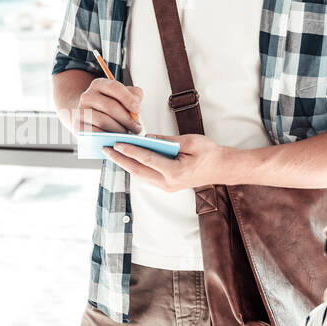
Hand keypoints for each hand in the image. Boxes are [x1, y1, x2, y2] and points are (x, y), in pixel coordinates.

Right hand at [70, 77, 143, 133]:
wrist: (87, 116)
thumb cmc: (110, 106)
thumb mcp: (123, 96)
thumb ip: (134, 96)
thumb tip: (136, 105)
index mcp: (98, 84)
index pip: (114, 87)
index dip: (128, 98)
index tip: (138, 109)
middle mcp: (87, 96)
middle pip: (110, 106)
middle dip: (127, 119)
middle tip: (137, 128)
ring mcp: (80, 112)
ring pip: (103, 121)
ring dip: (119, 129)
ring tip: (127, 133)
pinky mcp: (78, 127)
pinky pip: (96, 133)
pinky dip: (108, 137)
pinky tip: (116, 138)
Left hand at [102, 133, 231, 191]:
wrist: (221, 168)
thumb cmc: (209, 153)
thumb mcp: (189, 141)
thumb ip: (166, 140)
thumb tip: (146, 138)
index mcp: (175, 172)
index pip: (147, 159)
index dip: (130, 151)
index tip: (116, 144)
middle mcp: (168, 183)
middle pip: (138, 171)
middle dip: (120, 160)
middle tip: (105, 149)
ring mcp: (167, 187)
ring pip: (140, 175)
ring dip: (125, 164)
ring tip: (112, 153)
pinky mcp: (166, 186)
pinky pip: (146, 176)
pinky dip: (135, 166)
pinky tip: (126, 158)